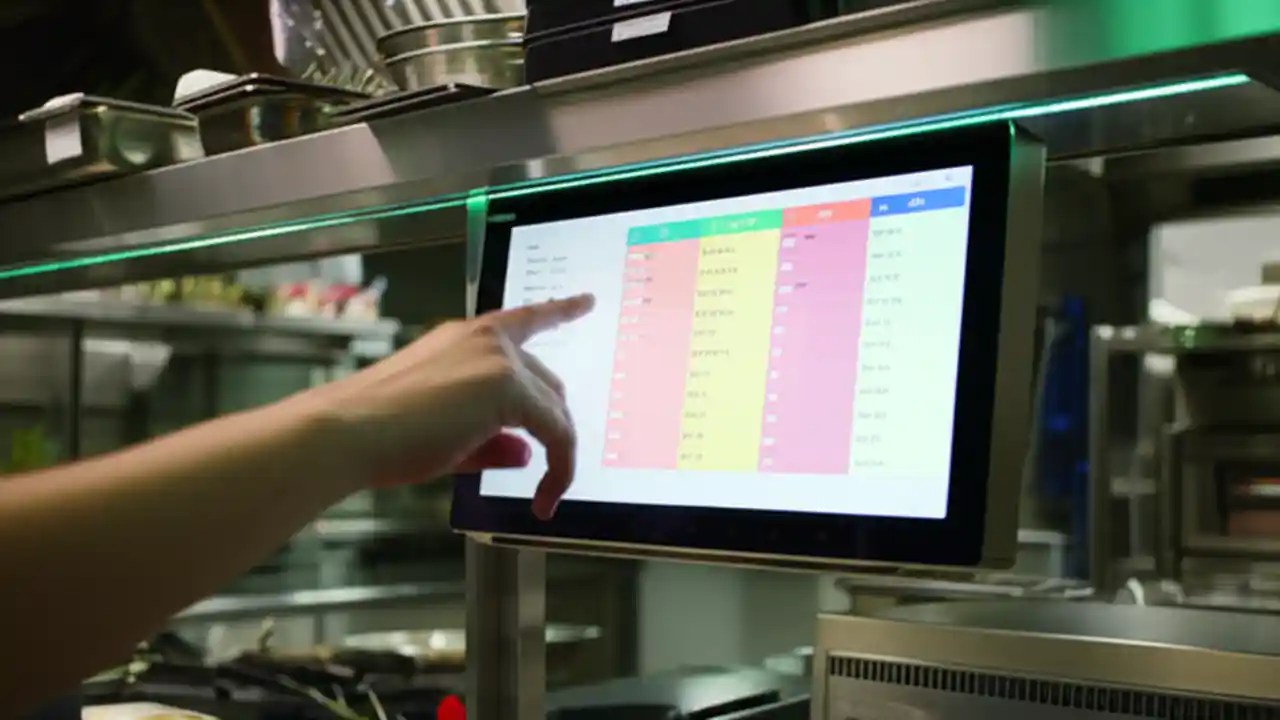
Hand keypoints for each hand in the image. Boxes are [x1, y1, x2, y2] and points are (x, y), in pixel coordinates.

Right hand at [314, 295, 593, 518]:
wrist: (348, 432)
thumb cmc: (380, 434)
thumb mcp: (447, 435)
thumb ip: (491, 440)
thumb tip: (525, 455)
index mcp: (465, 338)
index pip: (524, 320)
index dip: (561, 309)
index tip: (586, 300)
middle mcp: (486, 339)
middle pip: (546, 382)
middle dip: (551, 426)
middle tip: (549, 467)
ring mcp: (498, 359)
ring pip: (555, 408)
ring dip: (558, 451)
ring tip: (546, 494)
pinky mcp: (507, 386)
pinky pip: (556, 432)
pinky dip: (559, 468)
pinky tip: (546, 497)